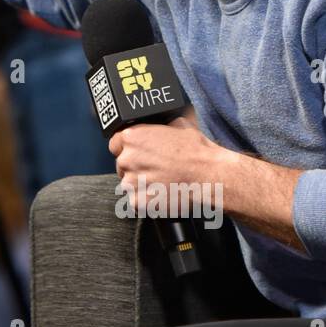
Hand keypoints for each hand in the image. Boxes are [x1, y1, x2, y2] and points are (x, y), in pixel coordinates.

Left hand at [108, 117, 228, 212]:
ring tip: (161, 183)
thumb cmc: (197, 151)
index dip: (126, 149)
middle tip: (155, 170)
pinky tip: (161, 195)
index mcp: (133, 137)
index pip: (115, 143)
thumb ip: (159, 127)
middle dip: (135, 168)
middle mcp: (127, 158)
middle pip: (122, 165)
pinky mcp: (138, 202)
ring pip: (128, 184)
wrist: (210, 177)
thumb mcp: (178, 124)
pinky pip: (135, 202)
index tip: (137, 154)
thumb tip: (157, 127)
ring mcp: (131, 182)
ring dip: (140, 184)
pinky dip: (146, 201)